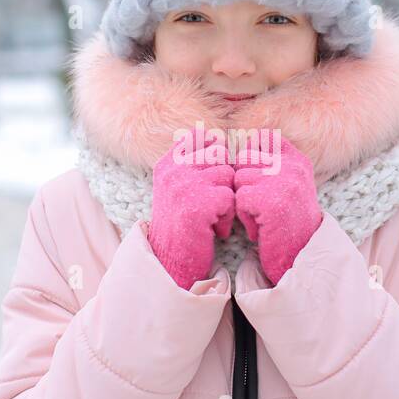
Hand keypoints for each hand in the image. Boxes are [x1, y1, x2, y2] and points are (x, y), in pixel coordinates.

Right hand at [145, 139, 236, 289]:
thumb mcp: (181, 187)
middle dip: (224, 178)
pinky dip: (227, 217)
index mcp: (168, 162)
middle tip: (213, 203)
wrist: (172, 263)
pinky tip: (214, 230)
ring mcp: (182, 186)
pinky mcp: (197, 204)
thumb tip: (216, 135)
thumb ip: (193, 161)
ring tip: (212, 218)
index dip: (215, 154)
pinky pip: (230, 197)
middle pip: (219, 154)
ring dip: (227, 200)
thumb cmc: (183, 225)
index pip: (201, 136)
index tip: (213, 179)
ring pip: (227, 175)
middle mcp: (172, 170)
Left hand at [232, 135, 321, 285]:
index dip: (250, 155)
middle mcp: (294, 166)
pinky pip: (240, 199)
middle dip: (244, 183)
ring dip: (244, 202)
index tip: (256, 177)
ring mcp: (285, 182)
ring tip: (263, 217)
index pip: (262, 137)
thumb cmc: (285, 222)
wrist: (299, 257)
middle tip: (262, 205)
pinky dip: (245, 216)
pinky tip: (261, 227)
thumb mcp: (285, 185)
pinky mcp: (272, 202)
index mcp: (297, 159)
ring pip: (239, 179)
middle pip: (244, 158)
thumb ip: (268, 162)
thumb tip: (233, 140)